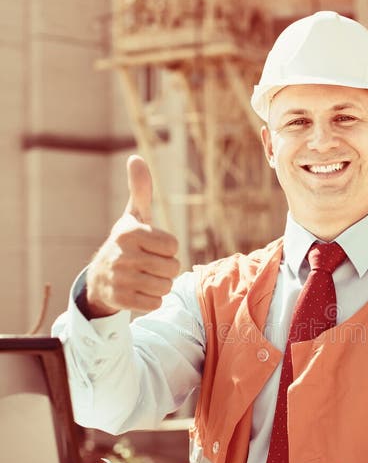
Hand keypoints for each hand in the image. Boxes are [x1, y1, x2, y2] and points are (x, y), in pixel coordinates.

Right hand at [85, 155, 179, 316]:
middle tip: (149, 265)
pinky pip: (154, 303)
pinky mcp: (121, 299)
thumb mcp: (133, 216)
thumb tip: (136, 158)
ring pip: (165, 287)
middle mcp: (124, 254)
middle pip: (172, 268)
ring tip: (144, 278)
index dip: (167, 249)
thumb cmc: (125, 244)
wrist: (100, 279)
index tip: (152, 248)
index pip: (173, 245)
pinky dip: (151, 300)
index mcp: (130, 233)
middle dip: (166, 269)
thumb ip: (141, 190)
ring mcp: (121, 278)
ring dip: (159, 285)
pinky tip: (138, 292)